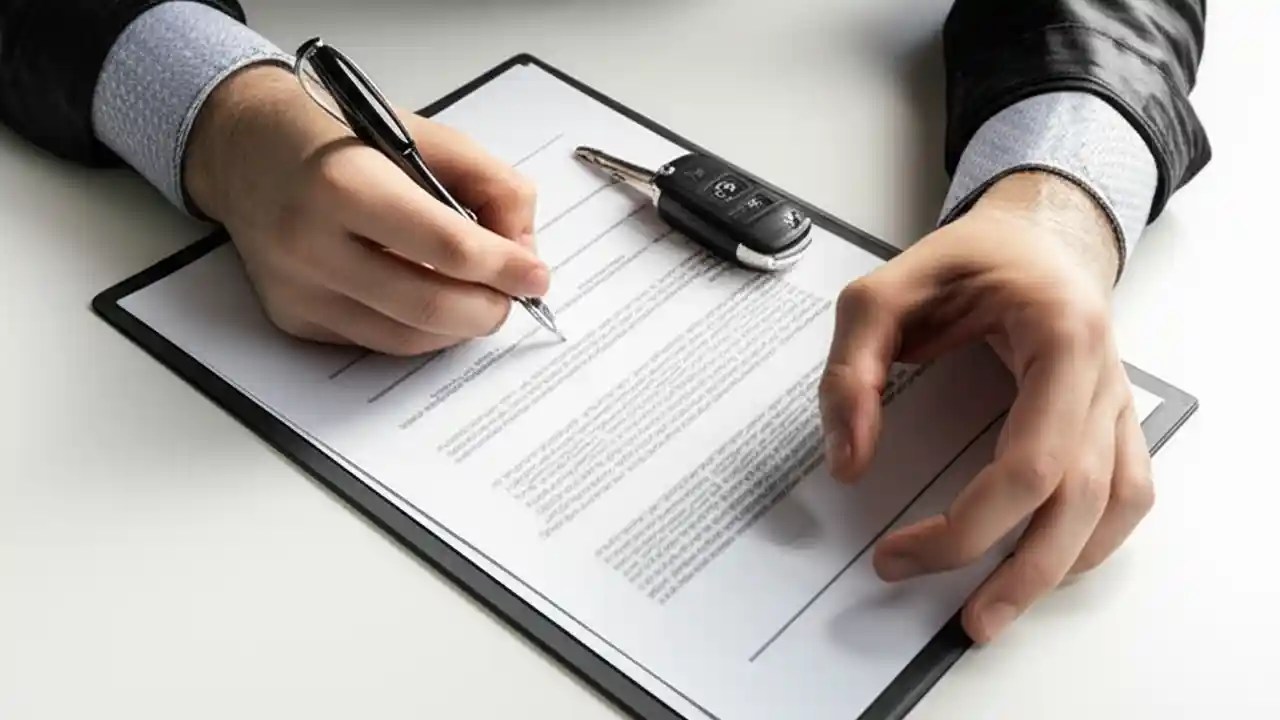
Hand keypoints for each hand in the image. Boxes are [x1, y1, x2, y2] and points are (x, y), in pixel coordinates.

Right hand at [183, 65, 547, 354]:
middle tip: (512, 295)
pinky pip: (375, 341)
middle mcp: (311, 243)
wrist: (244, 147)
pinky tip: (432, 300)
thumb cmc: (335, 136)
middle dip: (489, 308)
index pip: (448, 247)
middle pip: (429, 306)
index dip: (505, 267)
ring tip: (478, 297)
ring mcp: (298, 288)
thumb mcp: (420, 132)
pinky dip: (419, 330)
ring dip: (459, 326)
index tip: (537, 274)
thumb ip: (488, 182)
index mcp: (345, 183)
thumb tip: (522, 249)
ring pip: (406, 337)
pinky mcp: (292, 317)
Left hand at [819, 171, 1153, 642]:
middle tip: (964, 621)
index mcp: (1059, 338)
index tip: (898, 553)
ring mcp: (1115, 399)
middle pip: (1077, 500)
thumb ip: (852, 372)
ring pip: (1114, 505)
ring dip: (1063, 568)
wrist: (1034, 231)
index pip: (1027, 464)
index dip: (966, 527)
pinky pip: (1129, 491)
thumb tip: (847, 461)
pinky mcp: (1112, 416)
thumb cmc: (967, 257)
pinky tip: (1050, 562)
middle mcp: (1101, 376)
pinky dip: (1096, 539)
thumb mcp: (882, 292)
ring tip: (1003, 610)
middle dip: (1019, 573)